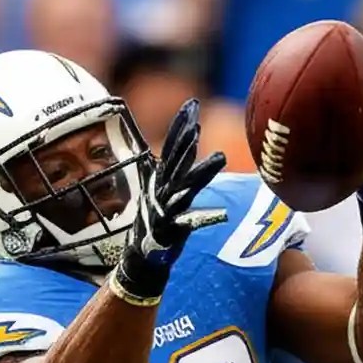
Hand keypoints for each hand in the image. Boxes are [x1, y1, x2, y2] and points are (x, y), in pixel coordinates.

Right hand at [111, 98, 226, 303]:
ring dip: (202, 173)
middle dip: (186, 138)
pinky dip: (204, 219)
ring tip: (221, 158)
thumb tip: (161, 153)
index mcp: (162, 180)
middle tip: (197, 119)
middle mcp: (163, 190)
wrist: (141, 258)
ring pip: (186, 186)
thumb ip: (161, 172)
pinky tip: (222, 215)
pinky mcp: (171, 230)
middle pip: (176, 160)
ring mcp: (166, 209)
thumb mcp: (157, 193)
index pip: (172, 147)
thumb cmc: (153, 223)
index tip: (192, 104)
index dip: (181, 125)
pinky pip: (190, 223)